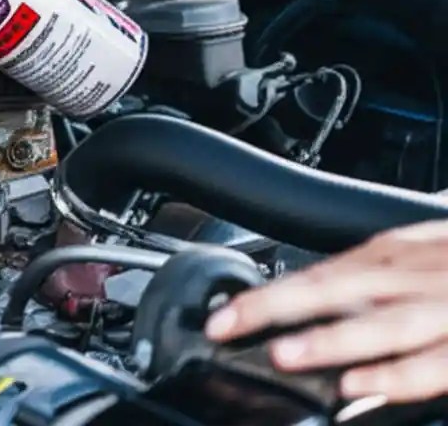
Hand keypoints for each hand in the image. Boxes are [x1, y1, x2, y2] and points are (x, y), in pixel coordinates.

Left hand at [205, 220, 447, 403]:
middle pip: (336, 288)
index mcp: (393, 256)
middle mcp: (413, 277)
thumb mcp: (412, 255)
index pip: (317, 272)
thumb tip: (300, 299)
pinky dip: (396, 376)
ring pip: (384, 324)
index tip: (217, 318)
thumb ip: (364, 276)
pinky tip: (359, 389)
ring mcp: (444, 309)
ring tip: (285, 355)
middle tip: (228, 327)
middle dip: (277, 308)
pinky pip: (434, 363)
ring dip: (332, 340)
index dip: (265, 295)